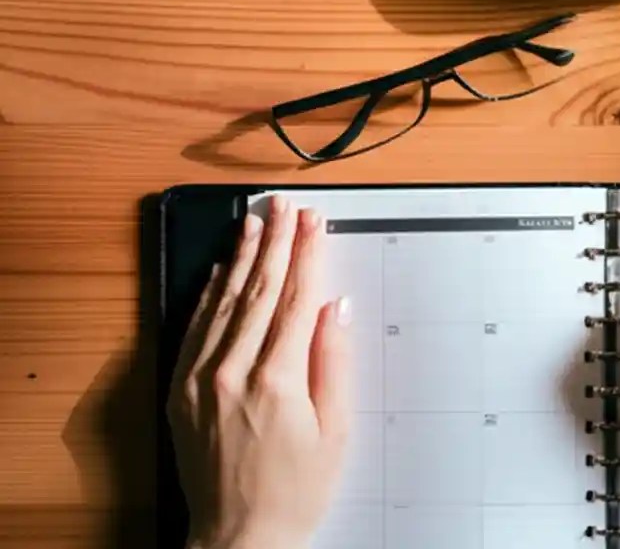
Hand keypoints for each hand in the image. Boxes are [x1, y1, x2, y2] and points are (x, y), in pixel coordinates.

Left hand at [167, 197, 351, 548]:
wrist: (239, 536)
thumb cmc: (294, 491)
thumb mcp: (334, 430)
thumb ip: (331, 363)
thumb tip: (331, 309)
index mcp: (276, 381)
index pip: (294, 298)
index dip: (307, 254)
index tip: (313, 222)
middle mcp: (231, 373)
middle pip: (258, 291)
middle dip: (276, 243)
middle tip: (286, 207)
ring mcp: (200, 380)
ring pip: (224, 302)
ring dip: (241, 258)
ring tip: (254, 222)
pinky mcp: (181, 390)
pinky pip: (195, 329)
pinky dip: (210, 294)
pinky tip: (222, 270)